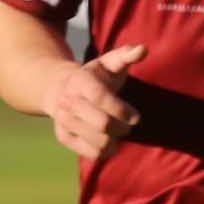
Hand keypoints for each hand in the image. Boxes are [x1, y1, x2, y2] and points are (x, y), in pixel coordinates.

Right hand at [48, 43, 145, 160]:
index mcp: (80, 81)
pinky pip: (93, 154)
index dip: (121, 110)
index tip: (136, 117)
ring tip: (118, 130)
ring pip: (99, 141)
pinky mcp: (65, 137)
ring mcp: (64, 120)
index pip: (100, 98)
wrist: (60, 89)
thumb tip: (143, 49)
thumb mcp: (109, 62)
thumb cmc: (95, 76)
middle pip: (102, 124)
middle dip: (123, 127)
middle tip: (129, 124)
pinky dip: (107, 150)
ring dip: (116, 139)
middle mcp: (68, 101)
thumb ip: (126, 55)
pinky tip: (110, 139)